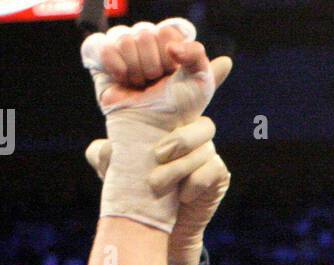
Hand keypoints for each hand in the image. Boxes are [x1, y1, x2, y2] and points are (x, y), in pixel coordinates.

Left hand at [82, 19, 232, 234]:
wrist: (160, 227)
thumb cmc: (138, 192)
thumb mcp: (114, 172)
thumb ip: (105, 157)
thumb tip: (101, 147)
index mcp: (170, 121)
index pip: (186, 91)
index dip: (199, 67)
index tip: (194, 55)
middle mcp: (193, 132)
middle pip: (199, 121)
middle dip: (178, 141)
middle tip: (156, 156)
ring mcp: (209, 153)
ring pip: (203, 147)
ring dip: (179, 167)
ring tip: (159, 183)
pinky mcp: (219, 175)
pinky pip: (211, 170)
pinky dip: (193, 184)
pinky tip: (181, 196)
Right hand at [83, 19, 230, 122]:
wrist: (153, 134)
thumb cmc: (179, 112)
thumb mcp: (200, 83)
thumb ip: (199, 56)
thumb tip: (180, 46)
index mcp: (170, 46)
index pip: (167, 31)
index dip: (171, 54)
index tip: (173, 74)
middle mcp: (147, 46)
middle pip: (145, 34)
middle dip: (153, 65)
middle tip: (153, 84)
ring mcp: (125, 53)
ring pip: (125, 39)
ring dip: (136, 69)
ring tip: (139, 86)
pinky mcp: (103, 62)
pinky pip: (104, 46)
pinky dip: (116, 65)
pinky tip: (123, 79)